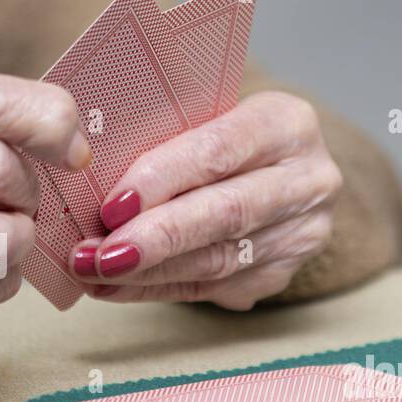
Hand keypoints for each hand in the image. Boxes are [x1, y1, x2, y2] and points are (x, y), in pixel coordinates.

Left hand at [70, 90, 342, 308]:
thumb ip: (164, 135)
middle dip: (155, 238)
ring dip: (149, 271)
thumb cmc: (223, 135)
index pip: (219, 150)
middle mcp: (309, 180)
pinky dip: (159, 288)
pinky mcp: (285, 272)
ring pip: (219, 260)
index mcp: (288, 124)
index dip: (162, 179)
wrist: (272, 167)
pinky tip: (118, 287)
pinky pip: (213, 288)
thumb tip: (91, 174)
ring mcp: (303, 232)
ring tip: (95, 272)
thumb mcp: (204, 113)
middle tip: (98, 255)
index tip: (111, 205)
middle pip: (226, 214)